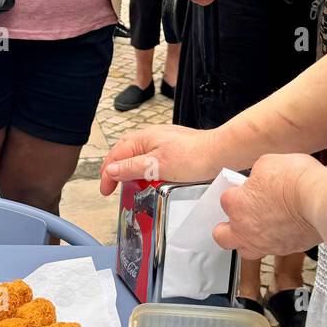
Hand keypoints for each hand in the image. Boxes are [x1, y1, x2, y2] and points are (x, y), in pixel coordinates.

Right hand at [100, 124, 222, 196]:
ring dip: (129, 168)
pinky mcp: (174, 148)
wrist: (220, 152)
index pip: (116, 154)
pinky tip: (149, 178)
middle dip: (114, 168)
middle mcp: (152, 136)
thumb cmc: (193, 156)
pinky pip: (152, 157)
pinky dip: (144, 168)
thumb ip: (131, 167)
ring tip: (127, 184)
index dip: (107, 173)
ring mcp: (164, 141)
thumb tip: (111, 169)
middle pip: (125, 151)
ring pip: (138, 154)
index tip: (105, 190)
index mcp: (144, 138)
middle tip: (111, 186)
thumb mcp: (156, 166)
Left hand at [213, 153, 321, 257]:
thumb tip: (260, 178)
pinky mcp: (286, 250)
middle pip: (222, 236)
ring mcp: (265, 243)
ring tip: (258, 229)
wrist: (321, 201)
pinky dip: (276, 241)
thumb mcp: (267, 163)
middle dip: (227, 227)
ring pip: (246, 251)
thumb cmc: (295, 181)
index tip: (246, 188)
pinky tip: (284, 229)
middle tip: (238, 217)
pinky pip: (274, 250)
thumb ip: (257, 175)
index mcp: (237, 205)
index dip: (237, 192)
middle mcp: (246, 229)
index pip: (226, 199)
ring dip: (248, 240)